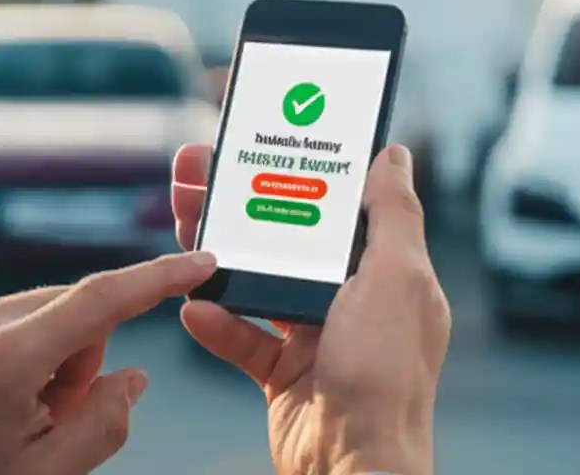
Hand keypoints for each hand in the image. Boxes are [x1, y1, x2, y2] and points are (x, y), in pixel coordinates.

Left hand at [0, 252, 217, 474]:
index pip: (101, 299)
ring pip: (43, 309)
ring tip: (20, 409)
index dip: (158, 278)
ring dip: (53, 351)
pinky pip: (7, 314)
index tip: (198, 262)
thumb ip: (105, 421)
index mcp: (5, 360)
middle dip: (86, 353)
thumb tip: (134, 377)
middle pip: (75, 306)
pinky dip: (21, 346)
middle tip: (57, 412)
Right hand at [173, 144, 450, 474]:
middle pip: (286, 237)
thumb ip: (394, 215)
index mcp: (384, 271)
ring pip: (256, 280)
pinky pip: (242, 337)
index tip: (262, 137)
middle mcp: (351, 299)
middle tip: (198, 172)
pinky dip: (216, 323)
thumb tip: (393, 155)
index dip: (300, 167)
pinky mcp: (283, 372)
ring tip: (182, 220)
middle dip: (240, 204)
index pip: (339, 203)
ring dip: (217, 253)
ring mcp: (315, 335)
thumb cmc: (385, 378)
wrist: (352, 466)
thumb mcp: (397, 281)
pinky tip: (193, 306)